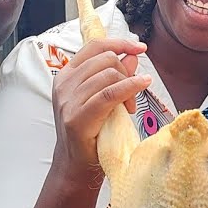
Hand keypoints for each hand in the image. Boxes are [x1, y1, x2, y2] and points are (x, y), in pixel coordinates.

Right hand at [51, 37, 148, 178]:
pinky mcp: (77, 118)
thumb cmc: (91, 131)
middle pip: (106, 60)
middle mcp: (64, 85)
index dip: (119, 43)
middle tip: (133, 95)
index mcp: (67, 75)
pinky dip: (130, 87)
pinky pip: (110, 94)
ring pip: (109, 75)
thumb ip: (115, 74)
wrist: (76, 164)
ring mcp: (68, 101)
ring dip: (129, 86)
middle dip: (126, 72)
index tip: (139, 47)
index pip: (94, 46)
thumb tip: (132, 54)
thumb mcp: (103, 97)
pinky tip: (143, 84)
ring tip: (131, 106)